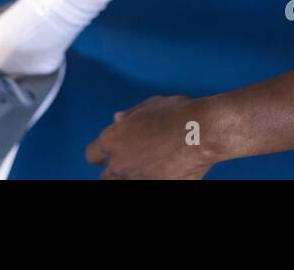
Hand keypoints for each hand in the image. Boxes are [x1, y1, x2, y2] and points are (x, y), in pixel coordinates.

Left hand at [85, 96, 216, 179]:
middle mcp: (119, 164)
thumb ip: (130, 116)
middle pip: (106, 177)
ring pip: (124, 184)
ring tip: (149, 169)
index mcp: (112, 140)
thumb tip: (118, 119)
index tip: (109, 154)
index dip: (101, 154)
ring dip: (134, 177)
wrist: (201, 132)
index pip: (92, 154)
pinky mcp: (155, 188)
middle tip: (133, 164)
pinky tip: (165, 173)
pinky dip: (154, 180)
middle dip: (116, 171)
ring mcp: (137, 180)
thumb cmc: (176, 113)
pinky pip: (147, 185)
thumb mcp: (149, 106)